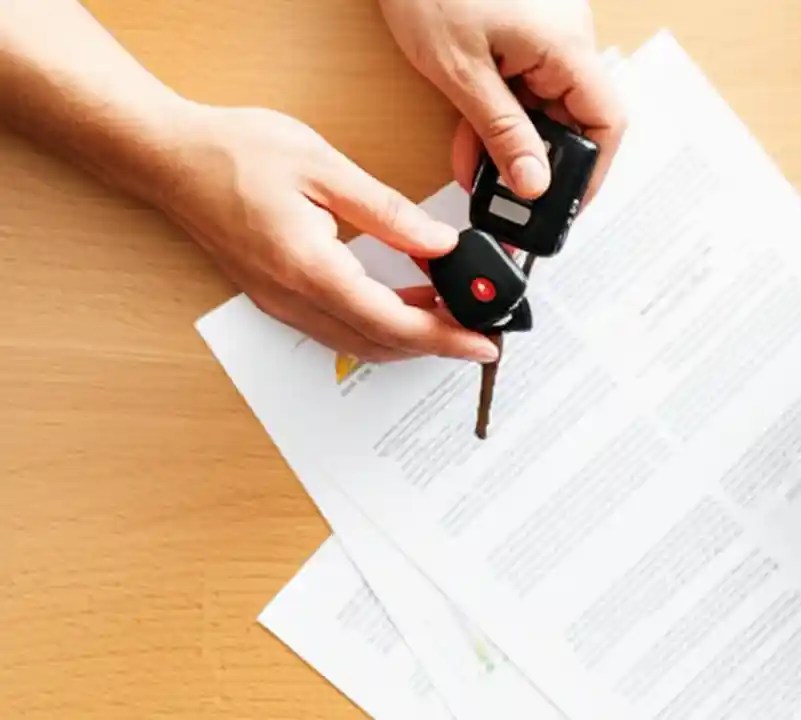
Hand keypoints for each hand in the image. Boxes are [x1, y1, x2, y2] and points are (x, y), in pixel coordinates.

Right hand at [156, 103, 499, 363]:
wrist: (167, 157)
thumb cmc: (234, 153)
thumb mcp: (324, 167)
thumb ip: (388, 212)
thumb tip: (440, 243)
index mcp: (308, 268)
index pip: (392, 321)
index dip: (445, 338)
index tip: (484, 344)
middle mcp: (293, 298)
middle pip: (379, 343)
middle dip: (436, 344)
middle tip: (481, 332)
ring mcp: (281, 303)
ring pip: (359, 340)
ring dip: (408, 336)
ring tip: (453, 314)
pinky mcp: (276, 296)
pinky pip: (338, 326)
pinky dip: (379, 322)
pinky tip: (405, 299)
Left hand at [378, 0, 625, 203]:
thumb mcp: (461, 72)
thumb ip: (502, 132)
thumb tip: (534, 183)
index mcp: (567, 46)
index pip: (606, 123)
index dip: (589, 172)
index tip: (562, 206)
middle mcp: (568, 38)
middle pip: (574, 119)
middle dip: (537, 162)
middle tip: (508, 200)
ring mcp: (548, 34)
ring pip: (545, 106)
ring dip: (511, 142)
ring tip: (477, 173)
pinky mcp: (525, 32)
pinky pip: (526, 84)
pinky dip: (500, 114)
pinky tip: (471, 141)